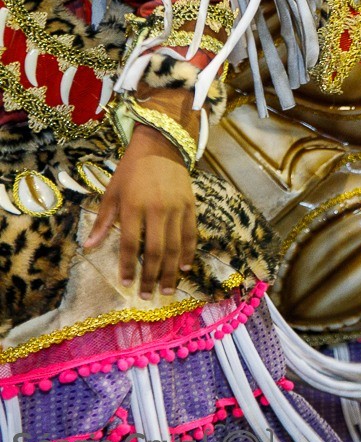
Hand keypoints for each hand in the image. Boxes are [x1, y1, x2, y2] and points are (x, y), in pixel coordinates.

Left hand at [82, 124, 196, 297]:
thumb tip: (88, 246)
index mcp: (133, 207)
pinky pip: (191, 233)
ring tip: (167, 289)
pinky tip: (184, 266)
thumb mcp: (112, 192)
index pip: (131, 244)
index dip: (129, 266)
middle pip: (155, 251)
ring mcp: (177, 209)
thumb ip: (103, 221)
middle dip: (151, 276)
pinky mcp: (191, 205)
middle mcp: (157, 210)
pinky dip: (189, 251)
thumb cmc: (131, 170)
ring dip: (170, 271)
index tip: (127, 283)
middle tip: (148, 295)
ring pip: (175, 246)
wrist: (162, 146)